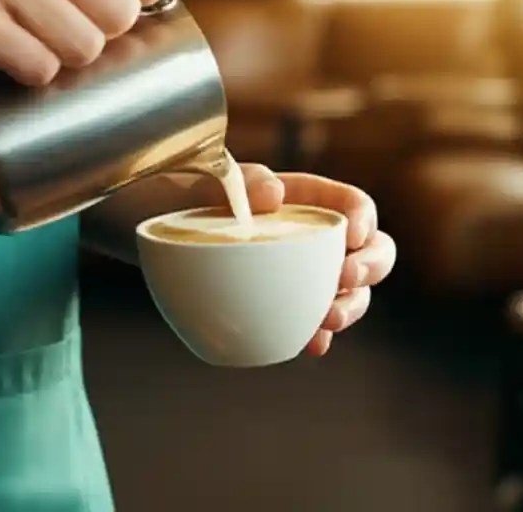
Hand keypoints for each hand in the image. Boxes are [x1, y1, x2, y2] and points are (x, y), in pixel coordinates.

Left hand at [181, 164, 395, 355]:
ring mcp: (304, 275)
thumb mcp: (209, 178)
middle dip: (369, 267)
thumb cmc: (185, 194)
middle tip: (344, 279)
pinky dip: (319, 336)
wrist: (151, 230)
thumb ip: (241, 180)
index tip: (349, 236)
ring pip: (351, 292)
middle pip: (371, 251)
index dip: (363, 218)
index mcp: (308, 199)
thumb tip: (274, 195)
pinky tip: (311, 344)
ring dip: (350, 308)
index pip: (354, 205)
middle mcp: (315, 238)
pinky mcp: (285, 305)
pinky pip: (315, 323)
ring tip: (327, 320)